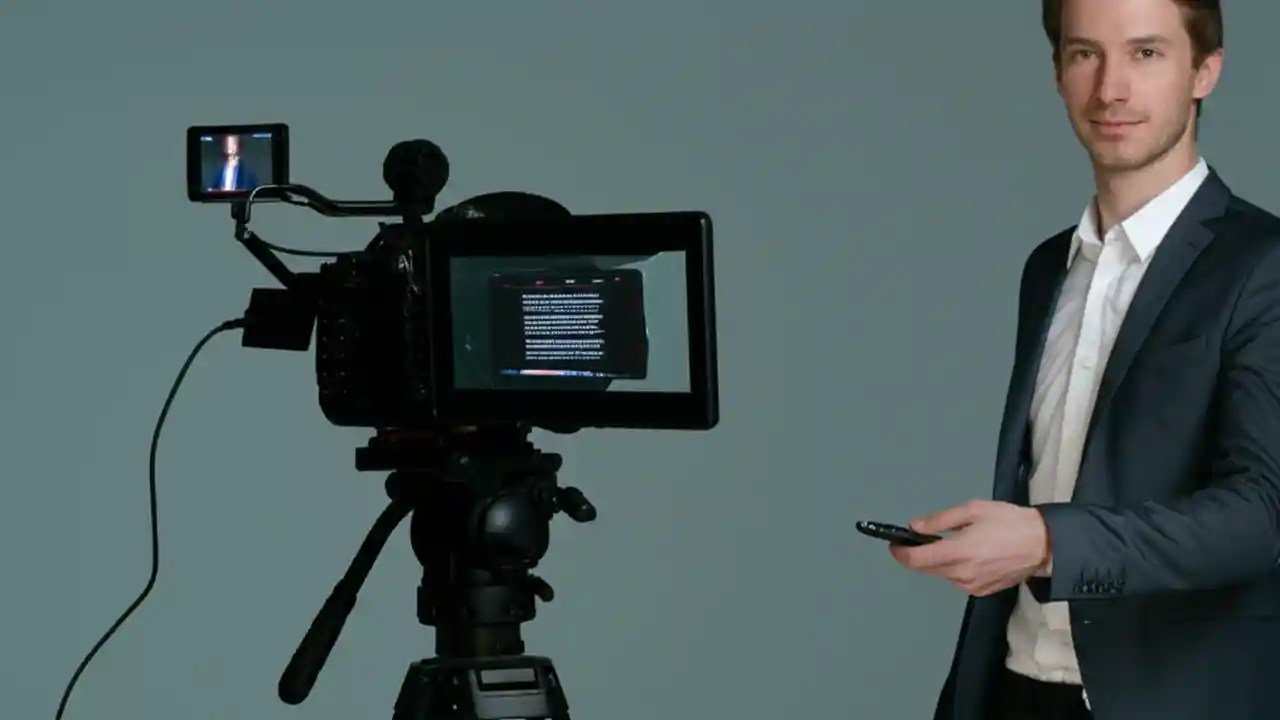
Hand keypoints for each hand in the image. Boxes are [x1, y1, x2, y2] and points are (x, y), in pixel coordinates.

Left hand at [888, 500, 1050, 596]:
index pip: (916, 560)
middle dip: (919, 554)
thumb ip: (940, 520)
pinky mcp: (982, 592)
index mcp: (958, 552)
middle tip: (922, 538)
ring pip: (942, 574)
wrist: (1044, 545)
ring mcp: (971, 586)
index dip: (900, 552)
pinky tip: (970, 555)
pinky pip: (958, 580)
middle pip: (926, 568)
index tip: (894, 543)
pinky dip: (955, 568)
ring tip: (956, 542)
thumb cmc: (1008, 521)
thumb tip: (915, 527)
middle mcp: (961, 574)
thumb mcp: (972, 510)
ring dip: (939, 561)